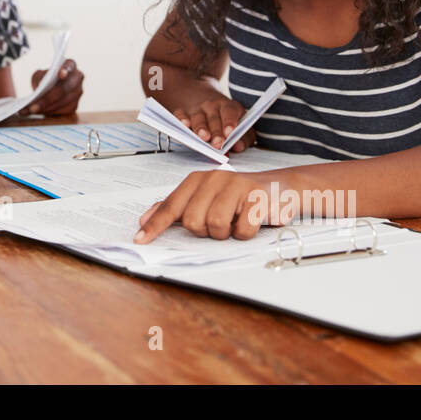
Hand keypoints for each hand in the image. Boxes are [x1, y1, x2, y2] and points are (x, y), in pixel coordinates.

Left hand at [26, 59, 83, 115]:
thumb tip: (40, 86)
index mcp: (70, 65)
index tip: (60, 74)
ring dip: (48, 107)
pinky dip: (51, 112)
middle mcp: (77, 78)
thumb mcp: (39, 75)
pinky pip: (64, 110)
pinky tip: (40, 112)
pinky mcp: (75, 105)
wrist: (48, 89)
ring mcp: (78, 92)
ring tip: (33, 109)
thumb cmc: (44, 79)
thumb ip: (40, 78)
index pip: (70, 66)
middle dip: (49, 98)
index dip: (66, 70)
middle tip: (34, 105)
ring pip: (64, 101)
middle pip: (65, 88)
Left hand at [134, 169, 301, 243]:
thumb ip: (177, 207)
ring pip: (216, 226)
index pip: (171, 206)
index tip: (140, 240)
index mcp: (197, 180)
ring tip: (236, 221)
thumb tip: (145, 219)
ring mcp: (236, 186)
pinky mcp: (257, 197)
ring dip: (227, 233)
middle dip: (205, 231)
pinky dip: (246, 233)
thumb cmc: (239, 197)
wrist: (280, 188)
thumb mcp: (206, 197)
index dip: (155, 225)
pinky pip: (242, 231)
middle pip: (193, 222)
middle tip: (220, 224)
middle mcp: (214, 179)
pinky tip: (252, 221)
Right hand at [172, 96, 255, 151]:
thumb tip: (239, 147)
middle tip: (218, 143)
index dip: (230, 122)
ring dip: (201, 128)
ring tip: (204, 137)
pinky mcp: (183, 111)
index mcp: (228, 107)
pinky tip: (184, 125)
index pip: (230, 112)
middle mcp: (212, 106)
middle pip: (214, 119)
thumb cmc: (224, 116)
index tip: (230, 132)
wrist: (200, 95)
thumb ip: (244, 136)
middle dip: (216, 131)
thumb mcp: (239, 121)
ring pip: (198, 118)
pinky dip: (181, 119)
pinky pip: (181, 114)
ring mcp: (196, 109)